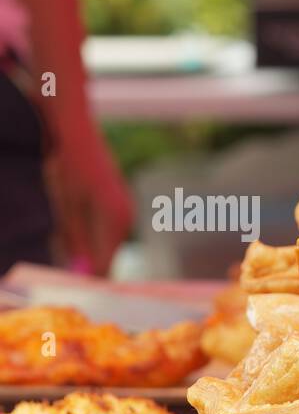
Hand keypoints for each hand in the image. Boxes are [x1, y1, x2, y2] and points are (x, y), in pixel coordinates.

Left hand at [44, 116, 132, 275]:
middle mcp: (126, 219)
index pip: (102, 267)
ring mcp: (125, 212)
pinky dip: (86, 232)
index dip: (83, 279)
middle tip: (56, 250)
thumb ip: (75, 242)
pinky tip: (70, 214)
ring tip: (61, 226)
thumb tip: (82, 273)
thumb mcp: (65, 207)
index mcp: (115, 222)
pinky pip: (104, 231)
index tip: (63, 283)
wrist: (75, 130)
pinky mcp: (119, 206)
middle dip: (81, 262)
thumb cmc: (67, 165)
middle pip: (104, 257)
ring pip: (103, 244)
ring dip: (82, 246)